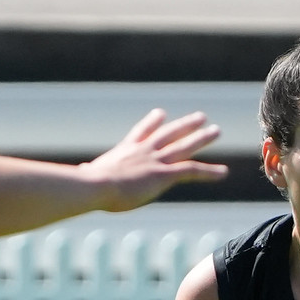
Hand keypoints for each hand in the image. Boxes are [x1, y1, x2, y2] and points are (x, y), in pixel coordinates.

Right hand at [90, 110, 228, 212]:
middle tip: (200, 117)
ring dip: (202, 138)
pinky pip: (192, 170)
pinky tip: (224, 172)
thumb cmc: (85, 186)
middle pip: (169, 133)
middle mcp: (142, 151)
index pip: (141, 132)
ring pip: (184, 146)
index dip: (153, 122)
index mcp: (124, 151)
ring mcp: (154, 161)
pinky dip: (210, 171)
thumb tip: (75, 177)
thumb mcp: (85, 178)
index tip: (161, 113)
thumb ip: (84, 176)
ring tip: (216, 131)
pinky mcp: (163, 174)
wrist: (94, 185)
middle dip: (185, 125)